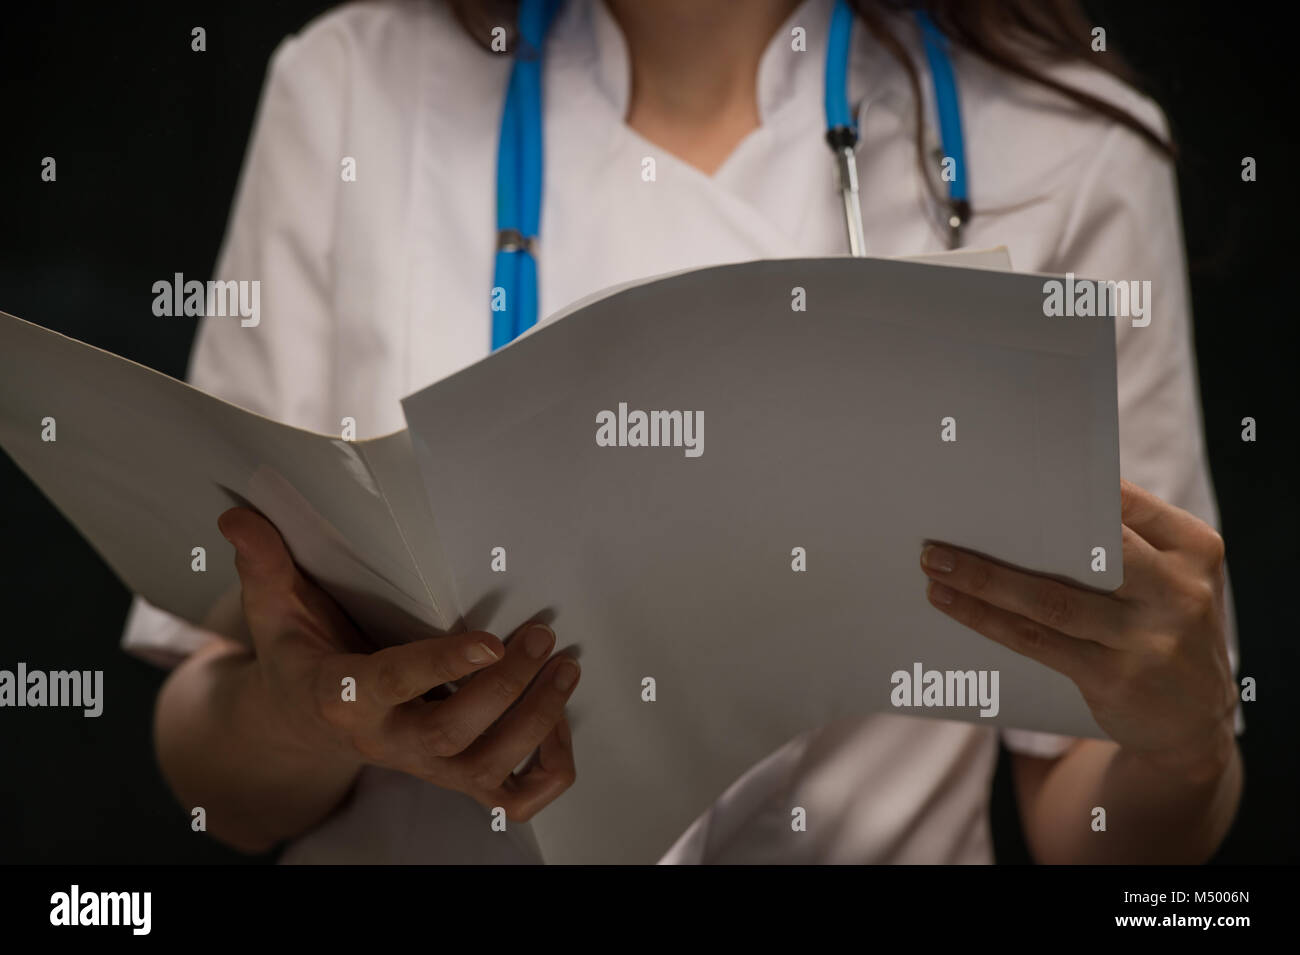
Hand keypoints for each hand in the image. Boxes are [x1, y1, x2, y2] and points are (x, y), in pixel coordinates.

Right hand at [217, 506, 578, 820]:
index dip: (440, 667)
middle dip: (505, 688)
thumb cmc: (303, 655)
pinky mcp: (457, 779)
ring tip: (565, 667)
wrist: (307, 722)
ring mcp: (426, 766)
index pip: (392, 684)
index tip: (487, 640)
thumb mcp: (276, 610)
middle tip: (542, 635)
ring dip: (537, 721)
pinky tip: (562, 720)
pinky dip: (549, 769)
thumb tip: (234, 517)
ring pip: (488, 768)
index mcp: (342, 695)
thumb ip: (264, 565)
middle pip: (452, 732)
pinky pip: (513, 797)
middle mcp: (387, 741)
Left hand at [918, 479, 1237, 783]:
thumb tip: (1024, 505)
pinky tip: (951, 601)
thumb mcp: (1170, 580)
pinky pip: (1036, 640)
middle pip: (1087, 547)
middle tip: (950, 517)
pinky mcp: (1115, 678)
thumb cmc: (1163, 630)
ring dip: (983, 577)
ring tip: (935, 561)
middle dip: (1013, 528)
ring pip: (1049, 598)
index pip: (1123, 500)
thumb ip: (1123, 544)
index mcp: (1194, 547)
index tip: (1005, 467)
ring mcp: (1149, 638)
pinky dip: (986, 618)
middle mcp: (1178, 589)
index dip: (1066, 480)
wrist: (1196, 724)